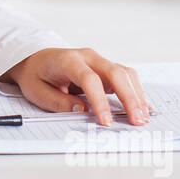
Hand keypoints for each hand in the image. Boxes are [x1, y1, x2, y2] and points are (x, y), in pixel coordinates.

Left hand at [0, 47, 150, 125]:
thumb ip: (59, 102)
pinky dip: (135, 91)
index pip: (89, 79)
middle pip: (115, 73)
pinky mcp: (105, 68)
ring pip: (125, 73)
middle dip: (129, 97)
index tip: (106, 121)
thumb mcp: (37, 91)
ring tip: (142, 117)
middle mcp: (87, 57)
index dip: (100, 101)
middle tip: (136, 120)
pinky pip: (126, 77)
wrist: (36, 60)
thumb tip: (82, 111)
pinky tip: (142, 107)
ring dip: (136, 95)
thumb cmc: (37, 75)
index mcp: (68, 60)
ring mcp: (99, 61)